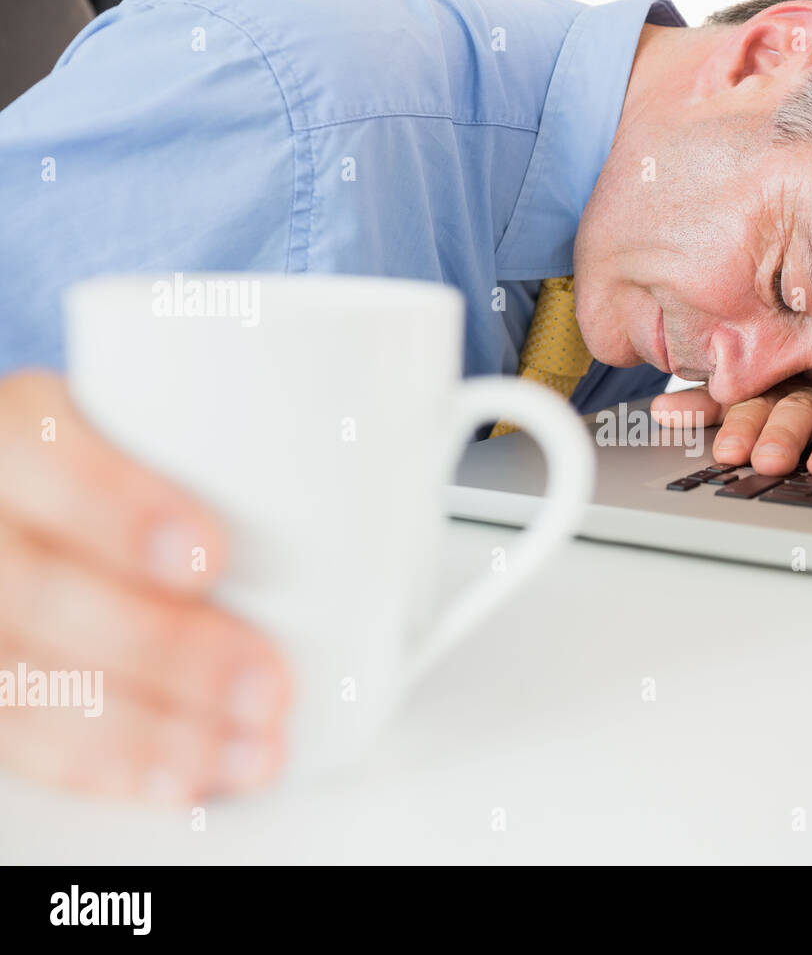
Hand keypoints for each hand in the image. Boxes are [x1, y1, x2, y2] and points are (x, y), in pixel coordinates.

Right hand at [0, 371, 290, 802]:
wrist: (25, 508)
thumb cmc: (114, 462)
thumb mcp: (149, 427)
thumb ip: (222, 452)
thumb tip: (388, 468)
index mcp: (23, 435)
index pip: (45, 458)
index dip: (118, 511)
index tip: (208, 556)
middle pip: (37, 593)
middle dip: (163, 651)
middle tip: (261, 680)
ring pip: (28, 682)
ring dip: (151, 729)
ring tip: (246, 745)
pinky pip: (23, 738)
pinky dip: (111, 764)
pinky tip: (184, 772)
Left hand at [651, 378, 811, 475]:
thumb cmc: (807, 384)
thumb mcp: (757, 395)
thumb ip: (712, 406)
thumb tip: (657, 412)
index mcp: (779, 385)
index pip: (754, 403)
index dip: (741, 426)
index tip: (727, 451)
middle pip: (798, 409)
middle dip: (783, 435)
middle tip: (768, 460)